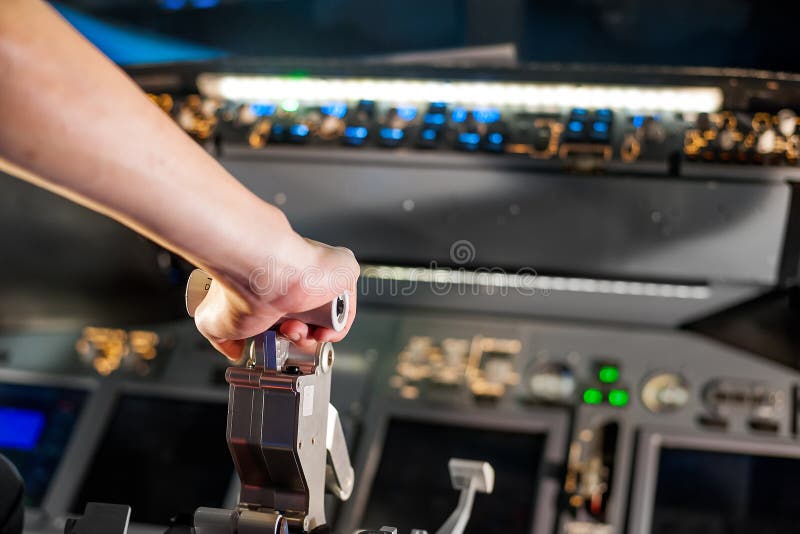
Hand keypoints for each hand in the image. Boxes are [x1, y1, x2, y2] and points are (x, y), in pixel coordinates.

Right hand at [193, 230, 358, 359]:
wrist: (262, 271)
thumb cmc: (237, 287)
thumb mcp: (213, 321)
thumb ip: (222, 338)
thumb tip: (232, 350)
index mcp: (270, 281)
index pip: (283, 313)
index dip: (278, 334)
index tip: (269, 339)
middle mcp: (295, 275)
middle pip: (306, 318)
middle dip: (295, 336)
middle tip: (282, 335)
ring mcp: (319, 272)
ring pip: (325, 316)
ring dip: (311, 336)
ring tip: (296, 332)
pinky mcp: (342, 271)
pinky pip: (345, 309)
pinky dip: (336, 330)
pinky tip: (320, 332)